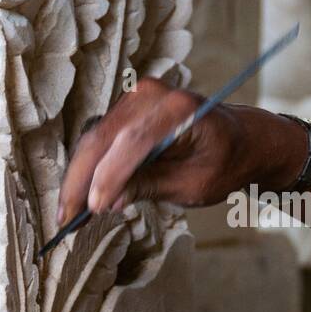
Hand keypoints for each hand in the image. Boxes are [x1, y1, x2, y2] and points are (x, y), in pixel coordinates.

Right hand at [55, 76, 305, 224]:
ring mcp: (137, 95)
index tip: (93, 209)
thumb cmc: (226, 161)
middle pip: (103, 137)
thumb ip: (150, 187)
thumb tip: (106, 201)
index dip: (109, 176)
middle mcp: (153, 93)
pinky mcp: (128, 106)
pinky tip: (82, 194)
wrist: (244, 139)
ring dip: (79, 175)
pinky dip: (89, 165)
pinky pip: (101, 137)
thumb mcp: (194, 185)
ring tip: (68, 213)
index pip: (133, 141)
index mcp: (179, 109)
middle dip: (81, 180)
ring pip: (95, 138)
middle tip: (66, 218)